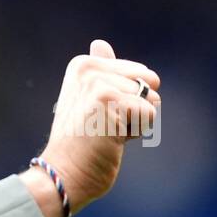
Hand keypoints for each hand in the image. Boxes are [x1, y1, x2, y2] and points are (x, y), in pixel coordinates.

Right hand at [36, 39, 160, 214]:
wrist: (64, 174)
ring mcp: (98, 83)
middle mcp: (89, 68)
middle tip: (103, 126)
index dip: (128, 101)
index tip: (98, 116)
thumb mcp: (89, 101)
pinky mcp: (109, 100)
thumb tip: (100, 43)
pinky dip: (135, 134)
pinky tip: (110, 141)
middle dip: (136, 109)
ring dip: (135, 123)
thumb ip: (101, 71)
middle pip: (149, 82)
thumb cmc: (80, 143)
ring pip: (151, 99)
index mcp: (83, 64)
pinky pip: (149, 115)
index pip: (140, 74)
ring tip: (106, 133)